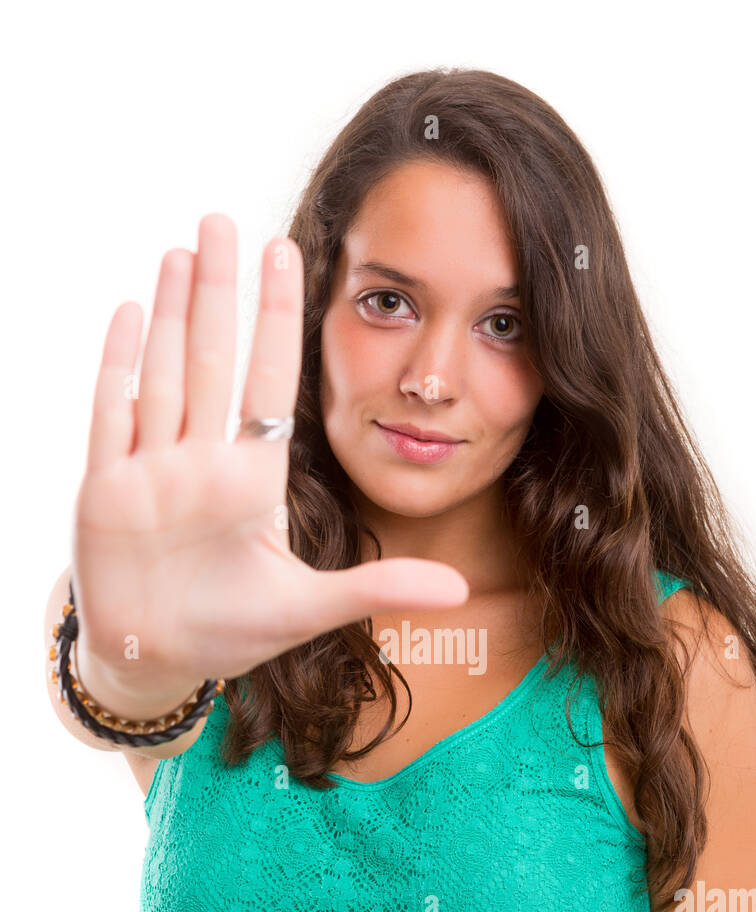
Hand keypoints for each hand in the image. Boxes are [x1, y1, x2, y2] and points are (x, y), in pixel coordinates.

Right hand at [71, 214, 468, 698]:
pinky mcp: (106, 492)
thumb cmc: (230, 630)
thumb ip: (380, 589)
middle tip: (225, 219)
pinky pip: (111, 416)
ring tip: (186, 248)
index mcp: (253, 478)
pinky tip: (130, 312)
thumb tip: (460, 588)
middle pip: (215, 359)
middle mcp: (203, 461)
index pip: (270, 381)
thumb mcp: (309, 608)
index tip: (290, 254)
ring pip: (166, 373)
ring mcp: (153, 470)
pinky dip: (120, 367)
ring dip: (174, 312)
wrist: (159, 659)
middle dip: (221, 291)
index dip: (277, 319)